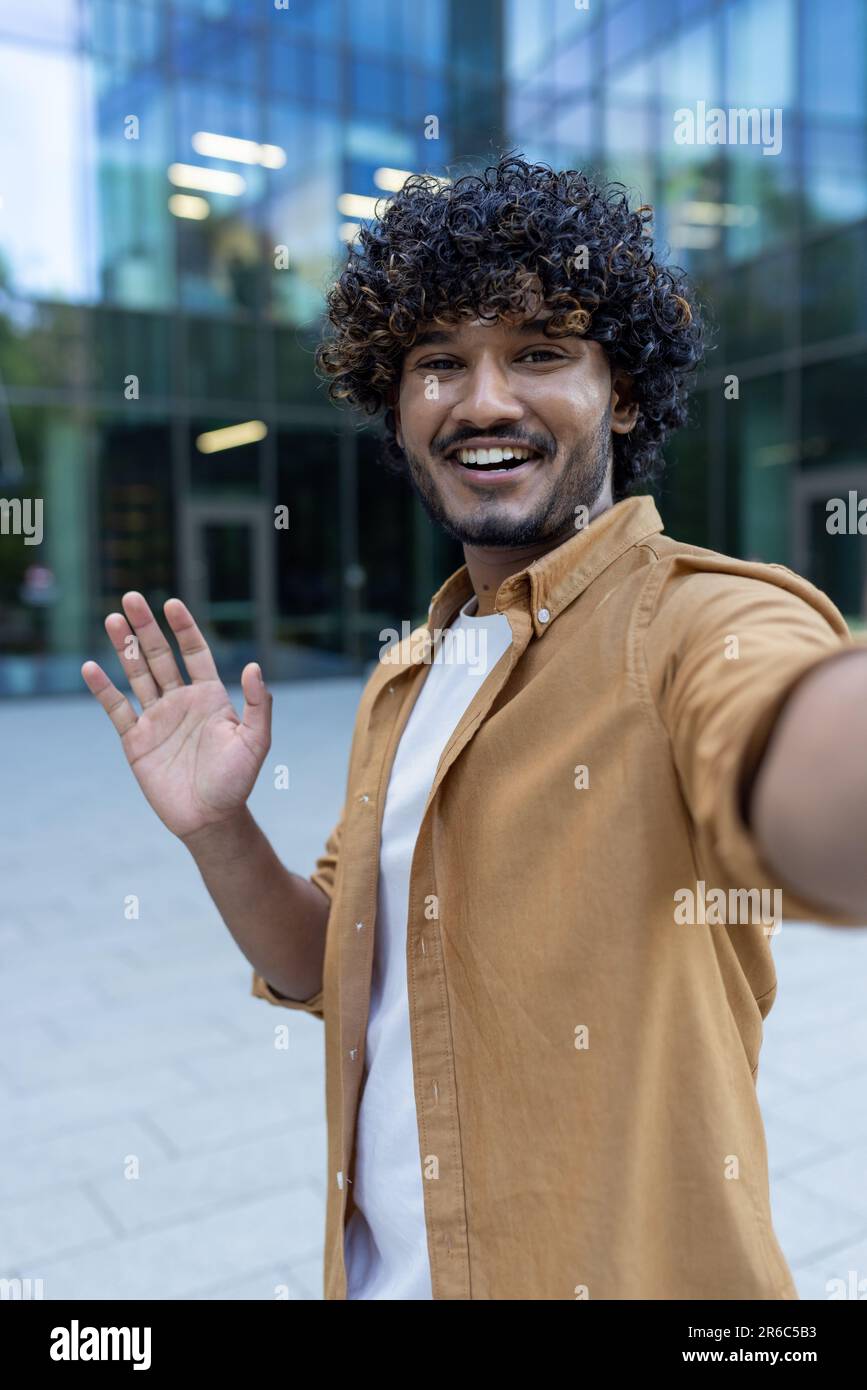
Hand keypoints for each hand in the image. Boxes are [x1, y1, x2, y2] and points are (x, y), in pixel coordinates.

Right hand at [81, 592, 271, 841]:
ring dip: (123, 647)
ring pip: (136, 674)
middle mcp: (180, 701)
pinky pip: (117, 709)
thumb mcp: (255, 742)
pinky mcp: (135, 740)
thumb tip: (254, 666)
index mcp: (209, 697)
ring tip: (111, 619)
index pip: (194, 652)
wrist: (210, 819)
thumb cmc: (237, 781)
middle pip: (160, 655)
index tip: (172, 603)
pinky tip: (90, 668)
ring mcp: (156, 718)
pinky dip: (103, 689)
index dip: (184, 628)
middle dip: (146, 627)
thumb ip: (258, 704)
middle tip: (131, 597)